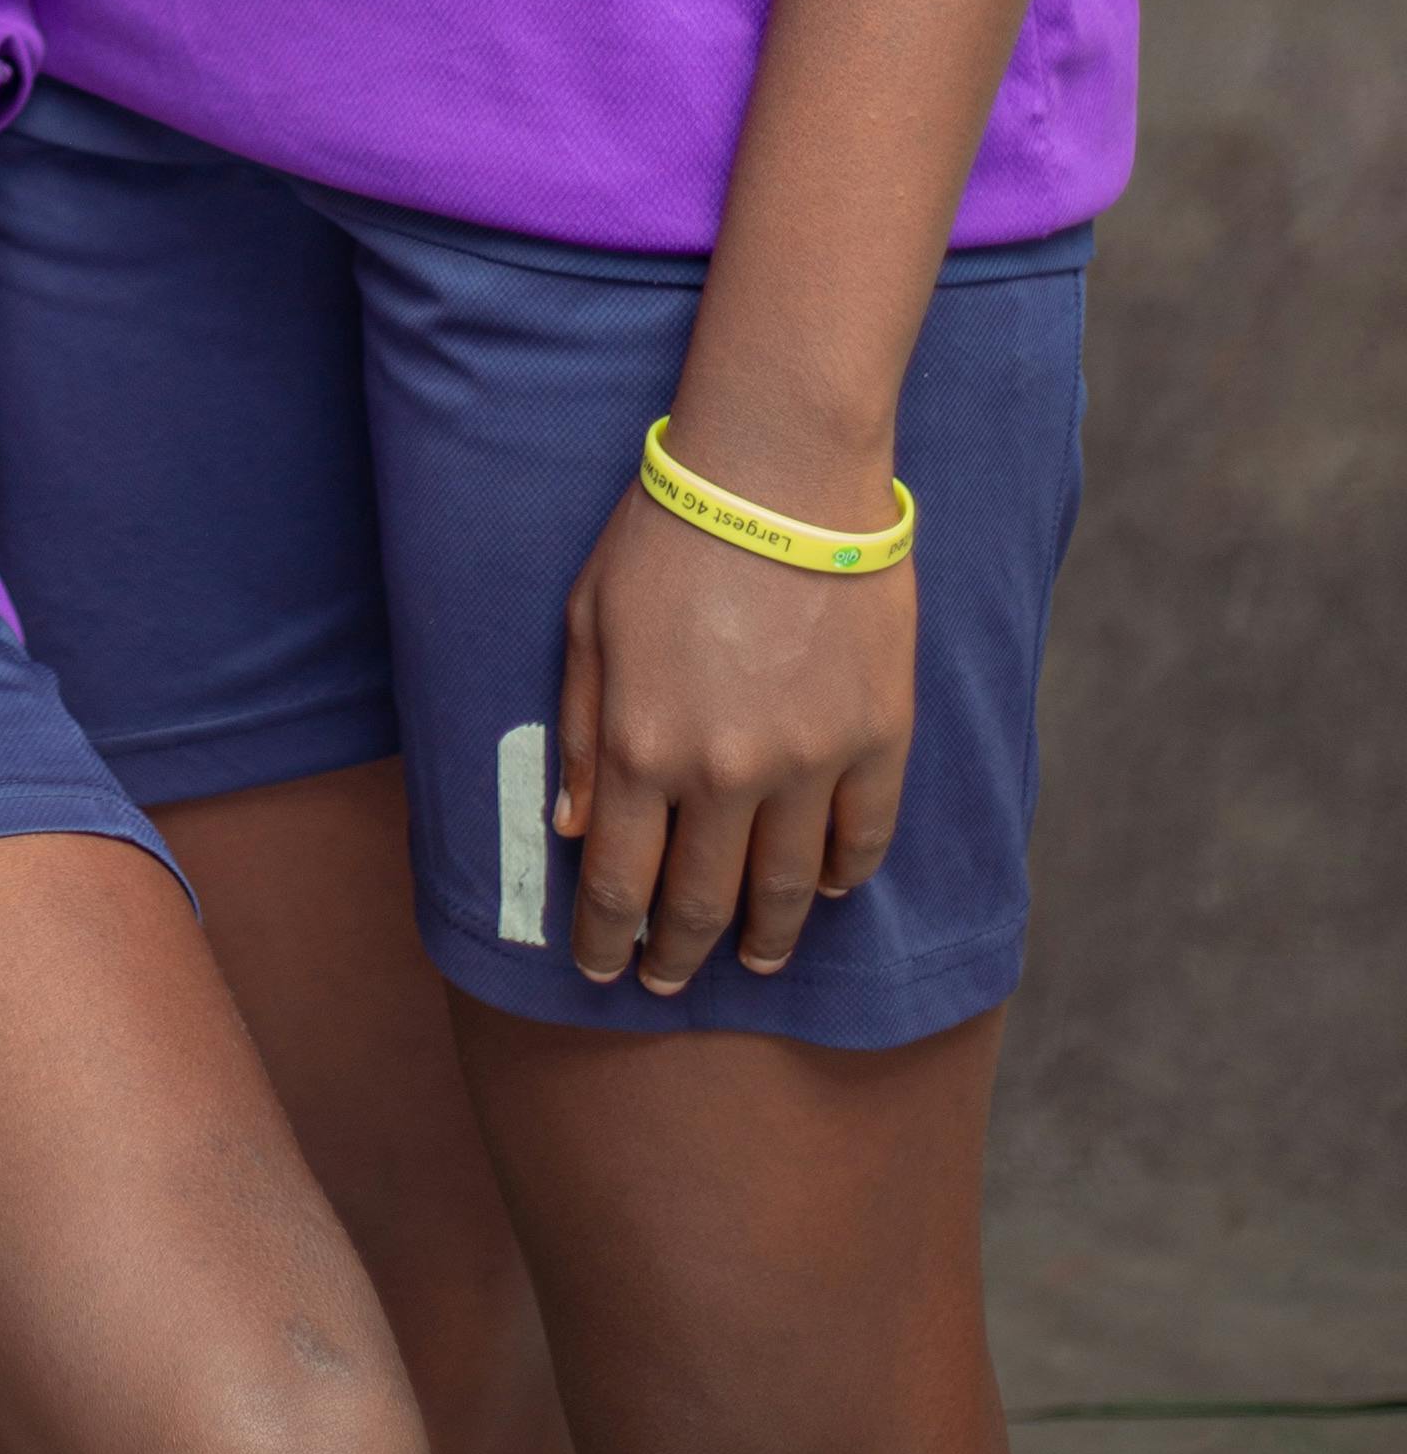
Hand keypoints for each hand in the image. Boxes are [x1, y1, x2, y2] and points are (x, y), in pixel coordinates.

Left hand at [555, 472, 915, 994]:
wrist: (779, 470)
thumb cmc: (665, 533)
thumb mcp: (588, 622)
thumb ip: (584, 730)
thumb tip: (576, 827)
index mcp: (645, 747)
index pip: (620, 883)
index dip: (608, 940)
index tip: (604, 974)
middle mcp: (726, 773)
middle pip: (703, 901)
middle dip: (679, 955)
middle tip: (670, 984)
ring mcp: (809, 762)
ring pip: (790, 888)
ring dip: (770, 936)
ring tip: (760, 959)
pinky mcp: (877, 736)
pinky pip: (864, 835)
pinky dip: (846, 875)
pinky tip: (831, 890)